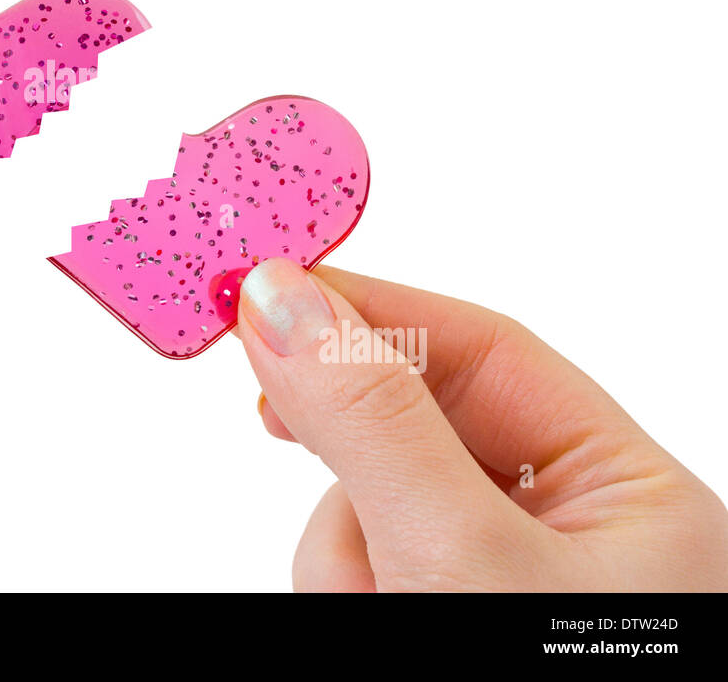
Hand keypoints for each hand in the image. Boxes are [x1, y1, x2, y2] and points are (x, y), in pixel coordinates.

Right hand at [237, 258, 727, 591]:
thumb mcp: (461, 557)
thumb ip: (373, 421)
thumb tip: (281, 298)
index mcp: (626, 493)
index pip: (484, 350)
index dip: (372, 307)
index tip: (269, 286)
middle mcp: (567, 530)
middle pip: (417, 420)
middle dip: (347, 437)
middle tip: (266, 403)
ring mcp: (495, 577)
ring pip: (372, 497)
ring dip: (341, 540)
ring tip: (368, 600)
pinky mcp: (436, 605)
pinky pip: (360, 554)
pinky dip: (340, 577)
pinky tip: (362, 606)